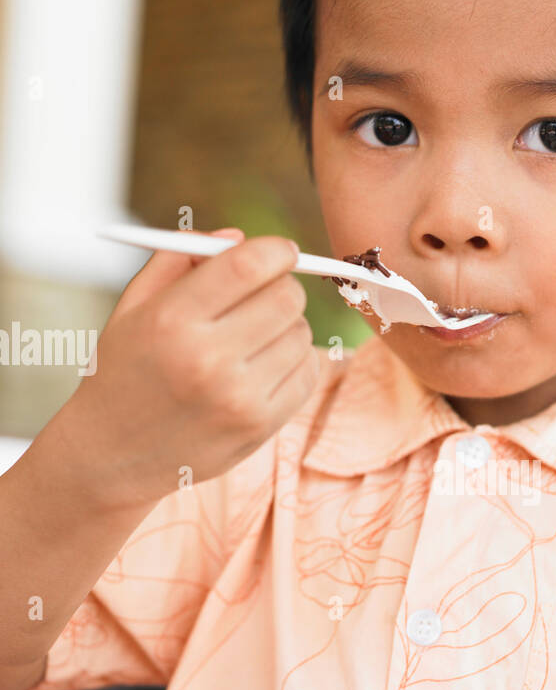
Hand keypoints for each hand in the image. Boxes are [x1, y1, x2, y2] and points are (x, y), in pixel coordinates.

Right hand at [58, 229, 319, 511]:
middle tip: (267, 294)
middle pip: (286, 297)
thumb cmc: (126, 369)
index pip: (248, 265)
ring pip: (302, 334)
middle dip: (282, 287)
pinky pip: (308, 373)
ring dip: (288, 327)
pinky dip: (295, 361)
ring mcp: (238, 398)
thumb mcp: (134, 308)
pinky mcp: (260, 426)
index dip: (276, 250)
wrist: (113, 453)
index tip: (281, 251)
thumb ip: (179, 261)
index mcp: (172, 320)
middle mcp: (207, 359)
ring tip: (255, 338)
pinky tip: (264, 366)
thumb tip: (238, 236)